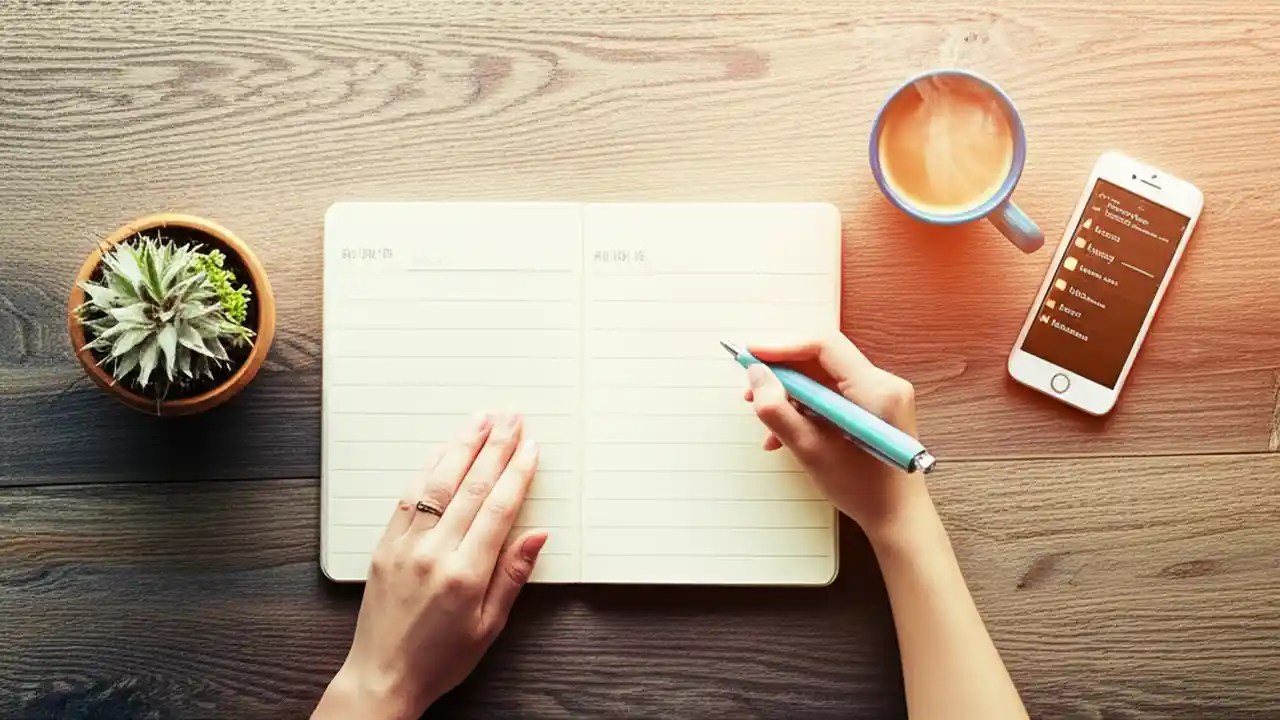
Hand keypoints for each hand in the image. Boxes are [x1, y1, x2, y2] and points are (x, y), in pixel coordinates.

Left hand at [314, 413, 545, 719]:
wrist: (383, 676)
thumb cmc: (440, 658)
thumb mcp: (489, 625)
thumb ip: (512, 576)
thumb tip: (537, 535)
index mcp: (464, 574)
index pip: (498, 508)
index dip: (518, 472)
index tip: (532, 446)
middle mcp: (433, 553)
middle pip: (471, 486)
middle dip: (495, 446)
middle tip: (512, 416)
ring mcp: (405, 545)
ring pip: (438, 483)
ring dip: (462, 445)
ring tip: (481, 419)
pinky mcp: (384, 545)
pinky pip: (409, 498)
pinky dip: (428, 468)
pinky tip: (442, 450)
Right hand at [743, 334, 932, 544]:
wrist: (898, 518)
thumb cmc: (864, 490)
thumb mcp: (810, 450)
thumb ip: (778, 411)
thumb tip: (756, 376)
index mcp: (875, 390)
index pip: (824, 346)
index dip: (782, 347)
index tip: (751, 355)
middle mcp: (883, 384)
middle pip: (822, 360)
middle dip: (783, 374)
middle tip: (751, 389)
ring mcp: (880, 395)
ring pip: (823, 379)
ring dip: (791, 396)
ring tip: (767, 422)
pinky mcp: (873, 407)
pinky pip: (832, 395)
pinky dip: (806, 409)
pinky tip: (786, 433)